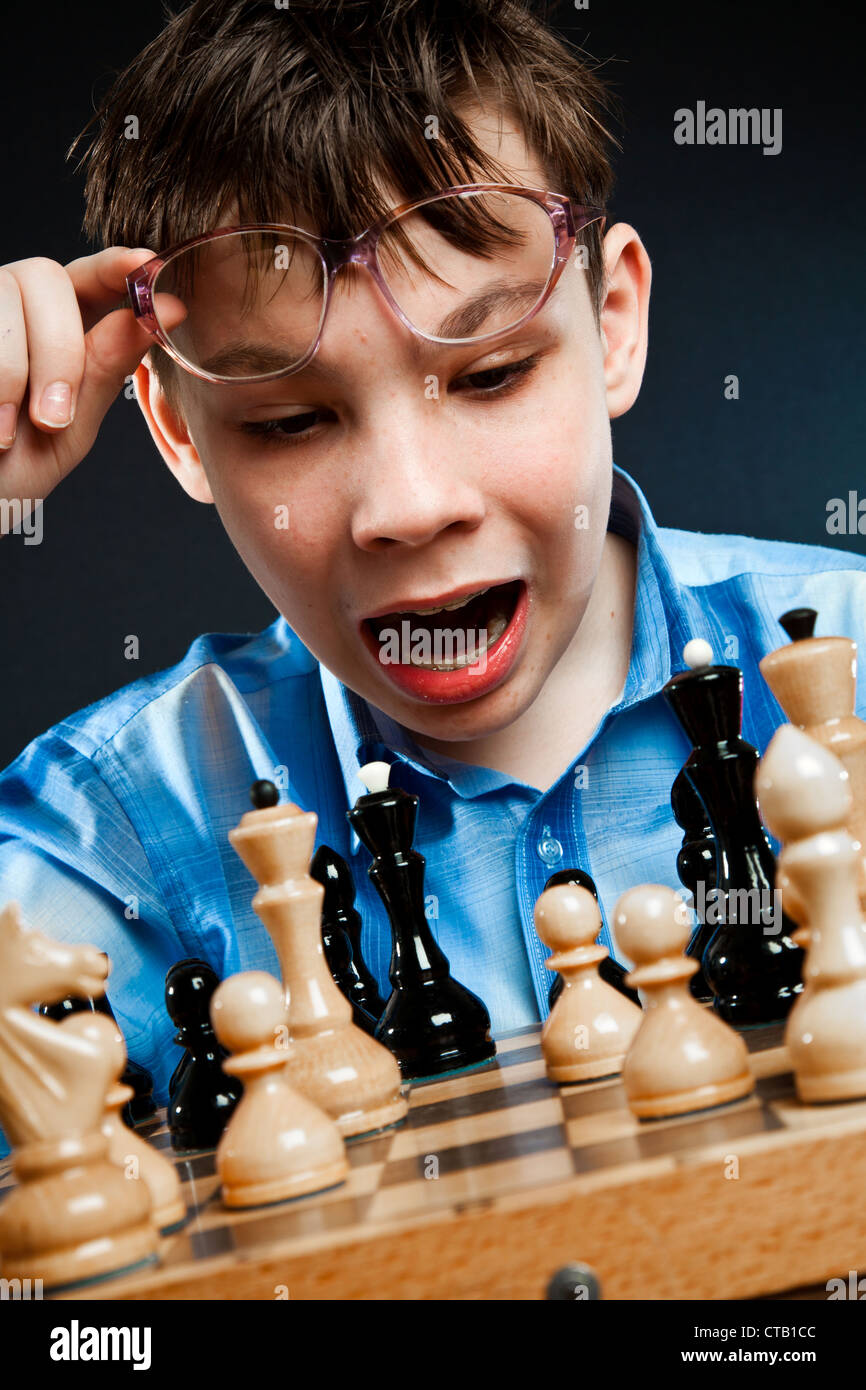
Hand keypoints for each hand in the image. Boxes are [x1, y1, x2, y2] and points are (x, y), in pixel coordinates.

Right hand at [0, 247, 180, 533]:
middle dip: (58, 348)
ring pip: (3, 291)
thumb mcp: (69, 429)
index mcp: (58, 327)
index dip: (117, 265)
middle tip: (54, 418)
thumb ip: (108, 368)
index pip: (93, 277)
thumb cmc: (8, 471)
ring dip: (12, 370)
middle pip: (46, 276)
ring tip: (4, 434)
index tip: (143, 264)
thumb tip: (167, 309)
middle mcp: (13, 306)